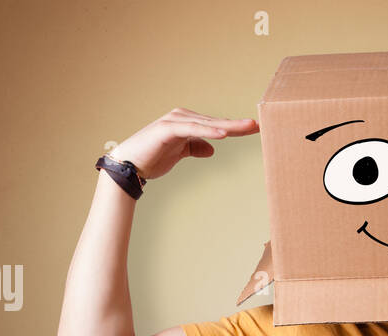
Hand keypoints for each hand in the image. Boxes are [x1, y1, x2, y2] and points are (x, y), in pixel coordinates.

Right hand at [107, 108, 258, 179]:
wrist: (129, 166)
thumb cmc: (153, 158)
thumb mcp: (180, 153)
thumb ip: (195, 147)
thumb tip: (212, 149)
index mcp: (187, 123)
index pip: (216, 126)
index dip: (235, 128)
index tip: (254, 129)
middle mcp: (182, 118)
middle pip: (215, 122)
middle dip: (237, 125)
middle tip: (257, 125)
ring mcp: (174, 121)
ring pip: (207, 123)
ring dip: (227, 125)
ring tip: (247, 127)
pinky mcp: (167, 129)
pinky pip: (192, 129)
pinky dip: (208, 131)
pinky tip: (223, 134)